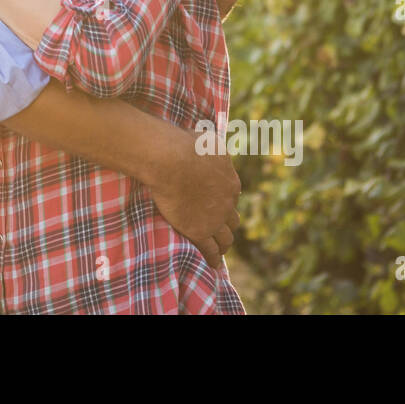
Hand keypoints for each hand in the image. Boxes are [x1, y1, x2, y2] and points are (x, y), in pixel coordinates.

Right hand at [149, 124, 240, 268]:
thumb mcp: (207, 141)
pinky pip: (210, 250)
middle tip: (221, 229)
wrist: (171, 160)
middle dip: (227, 223)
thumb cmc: (185, 145)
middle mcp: (228, 202)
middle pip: (232, 219)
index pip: (232, 195)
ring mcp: (214, 219)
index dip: (225, 200)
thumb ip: (212, 148)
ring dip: (224, 244)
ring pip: (225, 238)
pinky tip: (213, 264)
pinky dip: (213, 258)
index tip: (218, 204)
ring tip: (220, 250)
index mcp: (231, 181)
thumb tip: (211, 144)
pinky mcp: (199, 231)